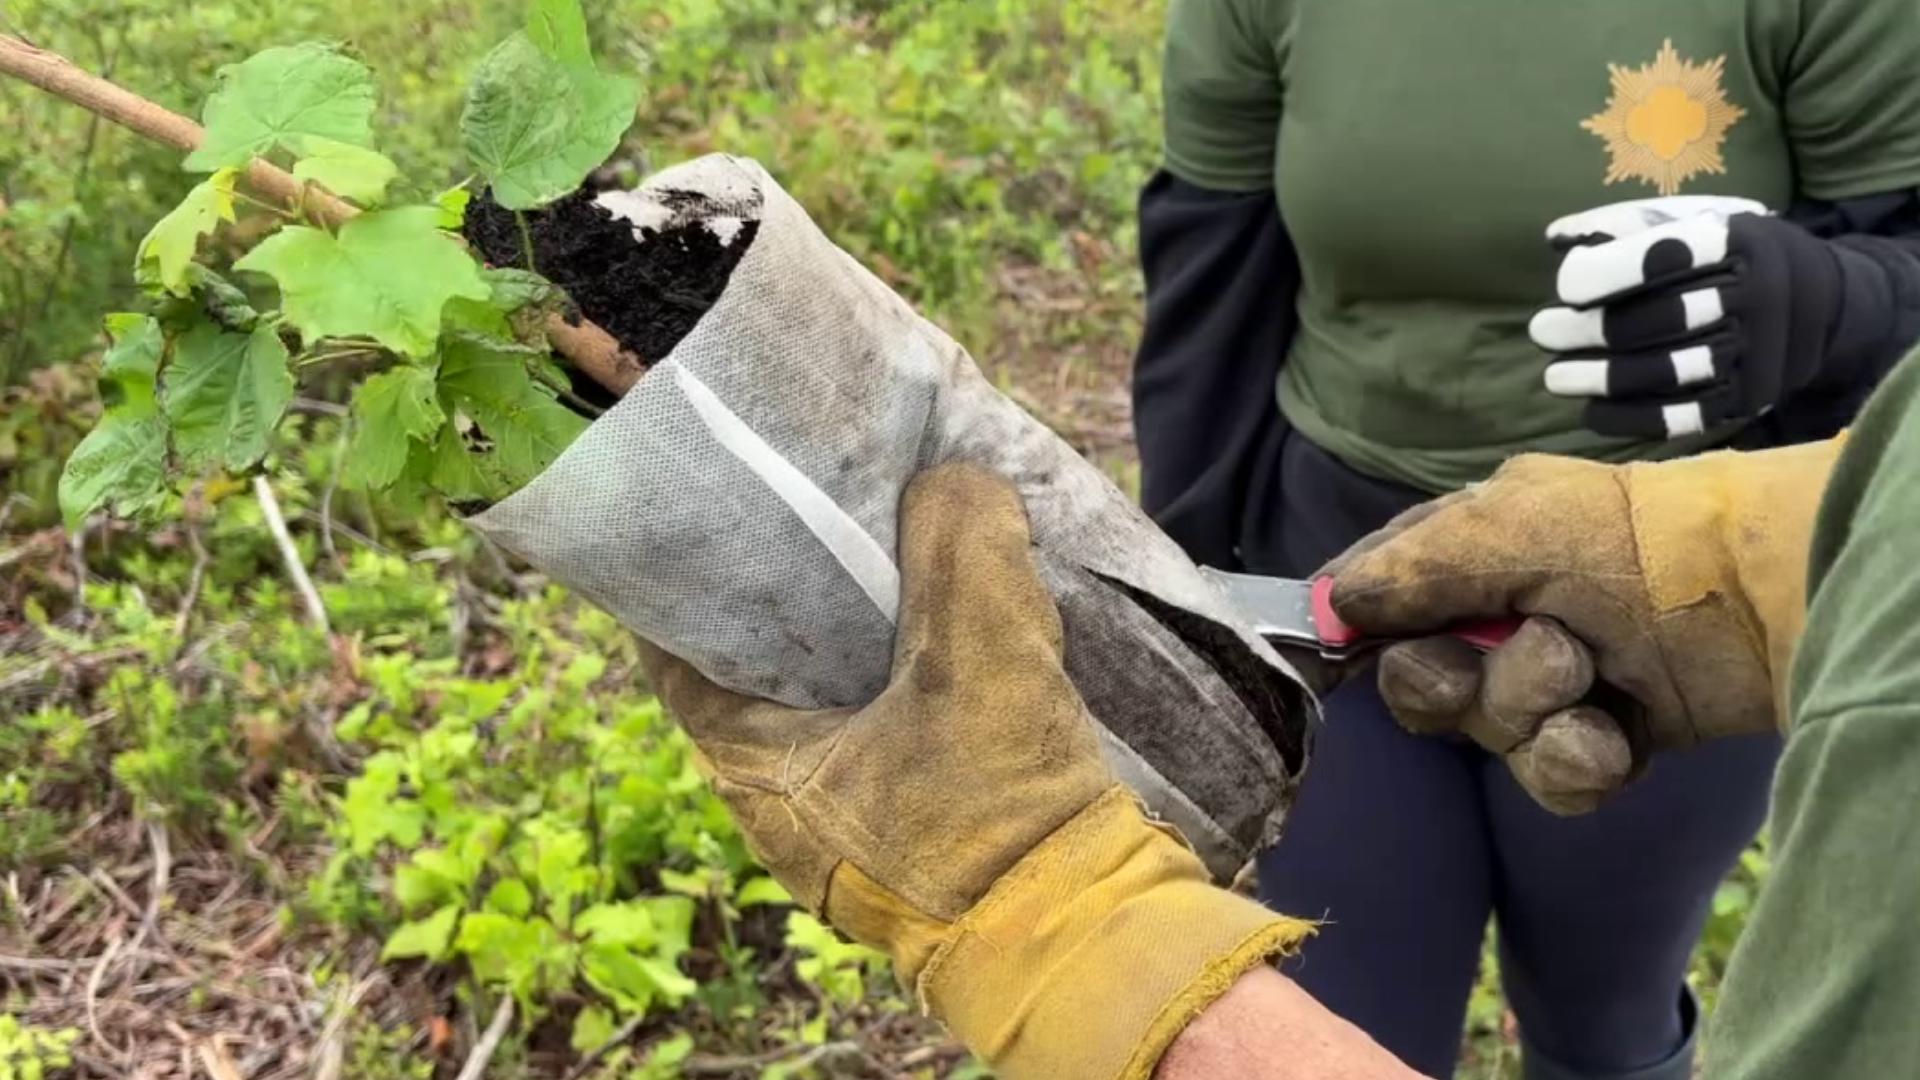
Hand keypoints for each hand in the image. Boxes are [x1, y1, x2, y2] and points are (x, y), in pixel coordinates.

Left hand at [641, 463, 1312, 1079]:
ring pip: (836, 688)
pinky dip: (912, 666)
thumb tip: (952, 481)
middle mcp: (784, 798)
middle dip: (795, 584)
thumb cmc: (1003, 816)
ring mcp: (850, 817)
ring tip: (897, 536)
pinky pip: (893, 720)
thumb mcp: (981, 657)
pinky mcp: (916, 821)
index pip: (679, 646)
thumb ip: (962, 546)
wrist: (1085, 936)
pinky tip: (954, 614)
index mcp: (754, 765)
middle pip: (763, 660)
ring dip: (864, 623)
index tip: (727, 501)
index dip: (694, 569)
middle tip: (825, 500)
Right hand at [1324, 438, 1841, 812]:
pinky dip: (1582, 759)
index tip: (1343, 648)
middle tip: (1516, 652)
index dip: (1362, 633)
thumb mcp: (1508, 526)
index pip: (1381, 602)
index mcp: (1474, 553)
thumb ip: (1409, 567)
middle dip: (1461, 682)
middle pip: (1421, 686)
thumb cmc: (1630, 539)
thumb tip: (1328, 604)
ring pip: (1488, 735)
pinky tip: (1620, 731)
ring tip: (1593, 676)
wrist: (1761, 595)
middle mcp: (1504, 620)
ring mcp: (1555, 683)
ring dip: (1534, 711)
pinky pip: (1549, 779)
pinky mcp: (1604, 739)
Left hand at [1531, 196, 1842, 438]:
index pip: (1663, 257)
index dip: (1606, 273)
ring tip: (1556, 376)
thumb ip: (1624, 225)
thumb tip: (1555, 238)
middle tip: (1542, 332)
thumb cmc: (1729, 254)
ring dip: (1601, 379)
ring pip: (1668, 371)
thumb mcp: (1692, 220)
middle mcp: (1760, 294)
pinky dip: (1631, 418)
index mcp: (1739, 239)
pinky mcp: (1755, 398)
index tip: (1565, 287)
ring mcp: (1763, 351)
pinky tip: (1590, 412)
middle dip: (1589, 330)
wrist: (1821, 302)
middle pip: (1660, 319)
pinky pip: (1686, 416)